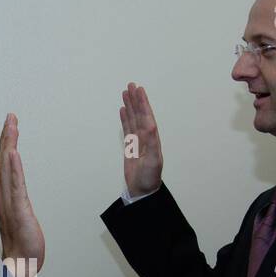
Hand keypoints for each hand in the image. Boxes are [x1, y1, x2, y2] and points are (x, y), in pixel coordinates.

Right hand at [0, 114, 43, 276]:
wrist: (20, 266)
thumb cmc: (22, 247)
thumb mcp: (20, 220)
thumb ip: (15, 206)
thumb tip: (13, 196)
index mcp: (6, 197)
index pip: (5, 166)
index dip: (6, 144)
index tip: (9, 126)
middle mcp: (4, 196)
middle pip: (4, 161)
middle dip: (6, 137)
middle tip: (10, 117)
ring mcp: (10, 202)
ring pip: (8, 168)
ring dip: (9, 145)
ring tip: (11, 126)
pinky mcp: (18, 209)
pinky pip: (15, 185)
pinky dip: (13, 167)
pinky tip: (12, 152)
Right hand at [119, 82, 162, 197]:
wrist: (142, 191)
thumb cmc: (149, 177)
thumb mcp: (153, 160)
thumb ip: (152, 142)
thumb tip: (150, 124)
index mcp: (152, 138)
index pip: (146, 116)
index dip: (143, 103)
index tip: (138, 90)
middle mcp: (146, 137)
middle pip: (140, 114)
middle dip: (136, 100)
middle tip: (131, 85)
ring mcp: (137, 141)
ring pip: (133, 119)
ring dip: (130, 106)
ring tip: (125, 93)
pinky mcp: (130, 147)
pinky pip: (127, 128)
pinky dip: (125, 118)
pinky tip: (123, 110)